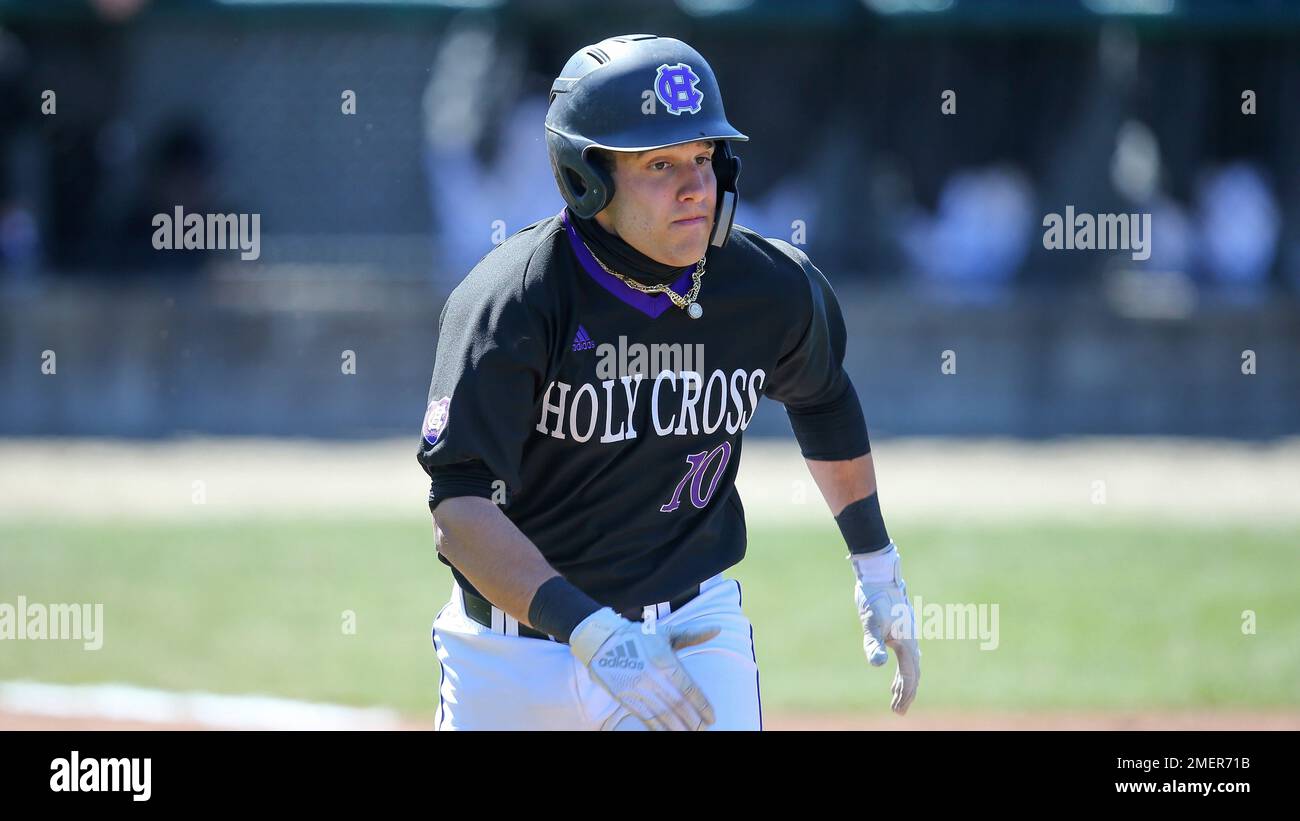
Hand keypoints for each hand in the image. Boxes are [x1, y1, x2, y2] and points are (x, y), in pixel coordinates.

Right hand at [569, 607, 718, 730]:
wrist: (602, 641)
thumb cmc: (638, 636)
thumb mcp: (666, 633)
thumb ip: (692, 635)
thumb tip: (717, 629)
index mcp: (665, 661)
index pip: (689, 689)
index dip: (703, 706)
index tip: (712, 718)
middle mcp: (653, 677)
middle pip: (679, 705)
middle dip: (694, 720)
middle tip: (704, 729)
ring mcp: (638, 689)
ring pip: (663, 714)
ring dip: (679, 727)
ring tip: (690, 733)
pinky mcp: (626, 698)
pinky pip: (646, 717)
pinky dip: (659, 727)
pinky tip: (669, 731)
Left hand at [850, 542, 920, 714]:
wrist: (879, 575)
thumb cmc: (874, 598)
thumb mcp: (871, 622)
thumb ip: (873, 643)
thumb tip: (877, 664)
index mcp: (907, 642)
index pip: (910, 675)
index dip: (905, 694)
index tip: (898, 711)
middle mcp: (911, 641)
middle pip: (913, 673)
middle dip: (907, 693)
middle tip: (899, 711)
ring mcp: (907, 635)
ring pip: (911, 665)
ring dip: (905, 682)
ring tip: (896, 697)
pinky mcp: (901, 630)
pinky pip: (905, 656)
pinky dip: (902, 669)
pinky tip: (892, 673)